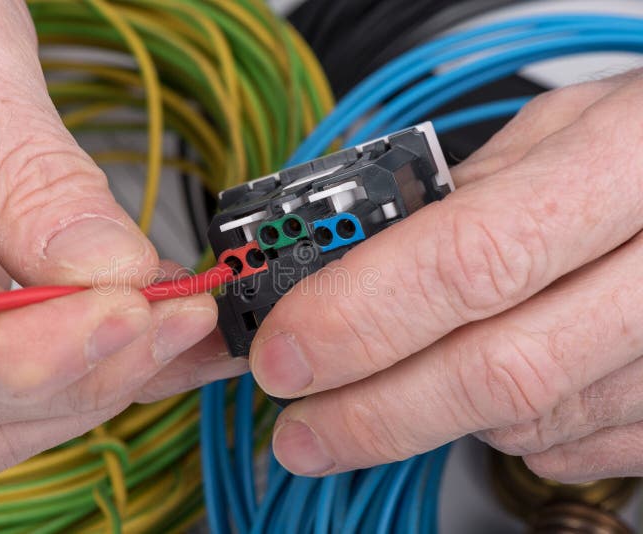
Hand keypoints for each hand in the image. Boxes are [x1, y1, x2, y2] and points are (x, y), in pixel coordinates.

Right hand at [0, 1, 244, 485]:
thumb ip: (27, 173)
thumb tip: (110, 268)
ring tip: (185, 324)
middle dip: (88, 372)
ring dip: (100, 382)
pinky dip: (93, 367)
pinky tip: (158, 330)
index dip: (40, 348)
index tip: (138, 309)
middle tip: (183, 316)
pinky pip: (12, 381)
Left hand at [251, 69, 642, 482]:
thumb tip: (350, 255)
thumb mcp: (559, 130)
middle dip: (370, 412)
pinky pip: (562, 448)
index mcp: (621, 166)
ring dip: (427, 414)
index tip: (285, 352)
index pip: (468, 258)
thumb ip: (460, 194)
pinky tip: (479, 388)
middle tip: (301, 429)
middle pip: (495, 370)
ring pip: (521, 421)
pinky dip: (495, 428)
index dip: (359, 315)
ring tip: (386, 389)